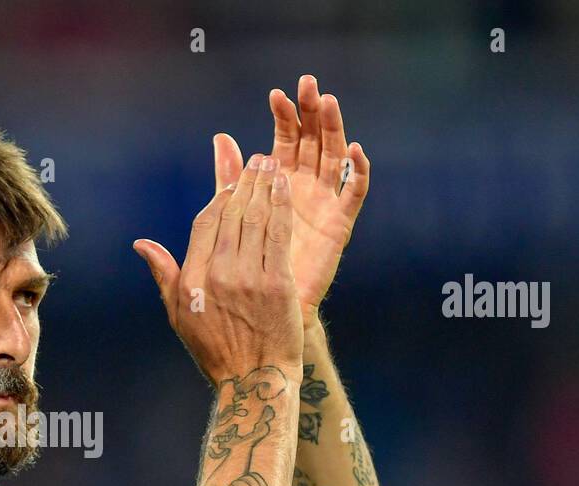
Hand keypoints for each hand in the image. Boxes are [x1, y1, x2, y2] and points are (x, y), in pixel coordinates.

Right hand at [133, 154, 303, 383]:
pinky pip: (278, 235)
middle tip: (257, 160)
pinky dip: (281, 208)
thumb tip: (142, 244)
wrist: (254, 380)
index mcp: (193, 279)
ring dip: (265, 186)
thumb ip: (163, 273)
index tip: (231, 180)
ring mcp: (249, 278)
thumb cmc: (217, 351)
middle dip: (246, 181)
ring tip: (272, 166)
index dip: (219, 196)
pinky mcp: (277, 284)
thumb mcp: (179, 315)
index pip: (205, 222)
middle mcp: (218, 274)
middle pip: (232, 213)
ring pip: (257, 218)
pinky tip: (285, 189)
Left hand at [213, 75, 370, 322]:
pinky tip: (354, 149)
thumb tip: (221, 137)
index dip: (283, 116)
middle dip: (311, 112)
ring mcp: (324, 202)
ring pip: (333, 156)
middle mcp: (304, 186)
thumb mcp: (235, 212)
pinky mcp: (339, 224)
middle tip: (309, 84)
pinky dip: (357, 170)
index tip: (276, 95)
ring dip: (334, 128)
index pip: (285, 137)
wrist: (262, 308)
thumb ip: (230, 176)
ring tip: (329, 102)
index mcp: (279, 180)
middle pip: (313, 139)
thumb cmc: (247, 262)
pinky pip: (354, 192)